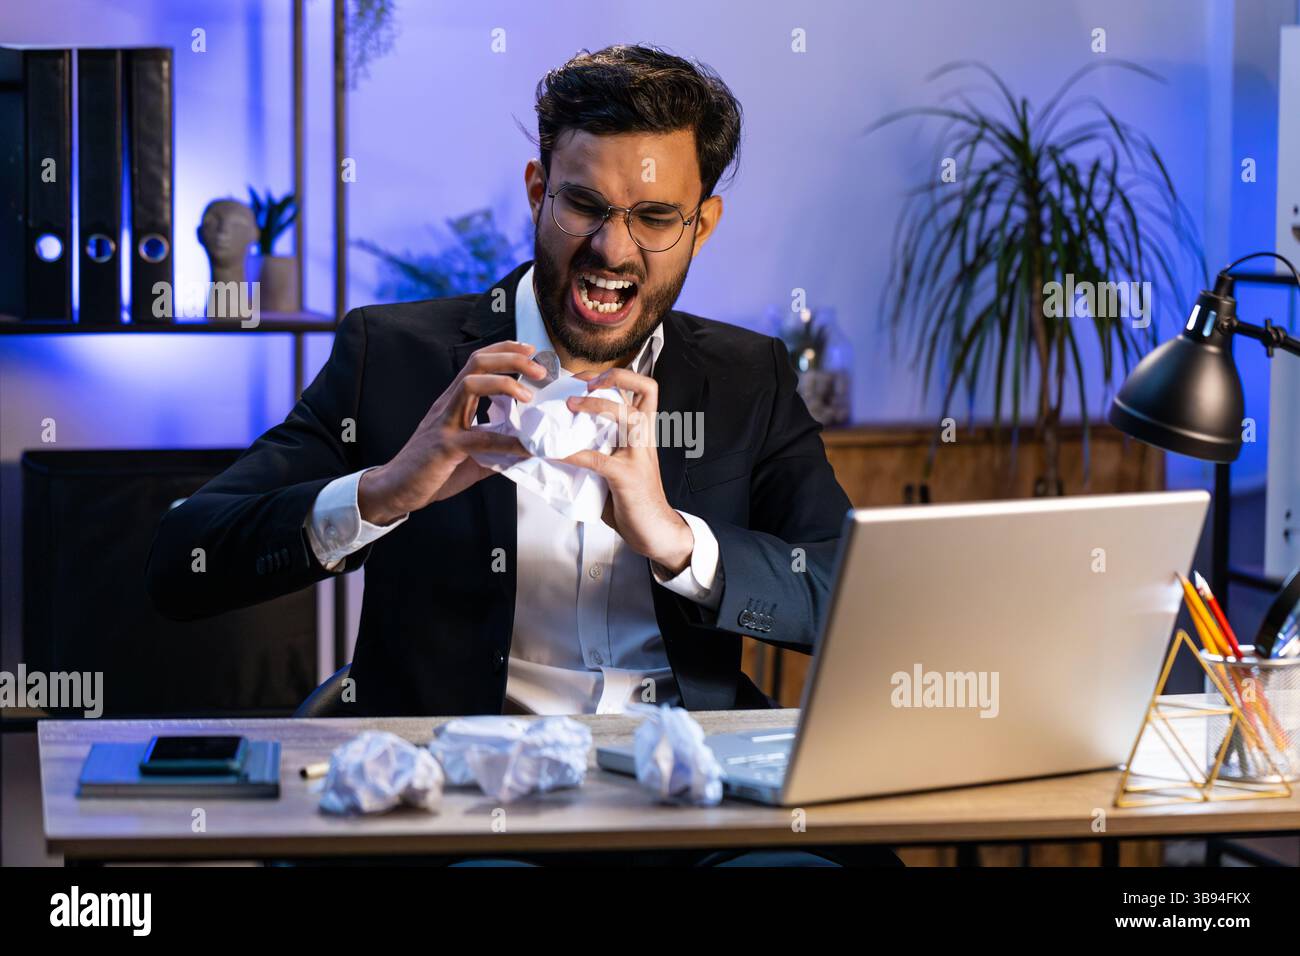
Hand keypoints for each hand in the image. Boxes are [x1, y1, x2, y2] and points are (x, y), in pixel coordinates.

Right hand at [358, 341, 546, 524]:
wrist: (397, 488)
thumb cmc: (431, 469)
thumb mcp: (470, 455)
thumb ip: (496, 448)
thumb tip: (525, 449)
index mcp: (454, 402)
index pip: (478, 363)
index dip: (504, 350)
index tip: (530, 351)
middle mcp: (448, 405)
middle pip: (477, 363)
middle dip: (511, 358)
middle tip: (539, 369)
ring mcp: (445, 423)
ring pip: (470, 384)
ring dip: (504, 383)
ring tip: (528, 396)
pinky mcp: (445, 447)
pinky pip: (479, 437)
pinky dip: (507, 440)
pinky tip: (525, 447)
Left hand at [562, 367, 694, 574]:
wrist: (656, 531)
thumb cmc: (635, 499)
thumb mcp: (619, 465)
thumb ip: (600, 448)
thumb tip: (563, 439)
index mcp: (645, 432)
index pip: (644, 389)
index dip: (619, 375)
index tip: (589, 378)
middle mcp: (646, 437)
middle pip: (647, 389)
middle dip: (615, 377)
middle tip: (584, 382)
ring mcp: (638, 455)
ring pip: (626, 415)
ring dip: (595, 405)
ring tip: (570, 405)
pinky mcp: (625, 477)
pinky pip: (595, 458)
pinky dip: (571, 453)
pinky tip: (553, 454)